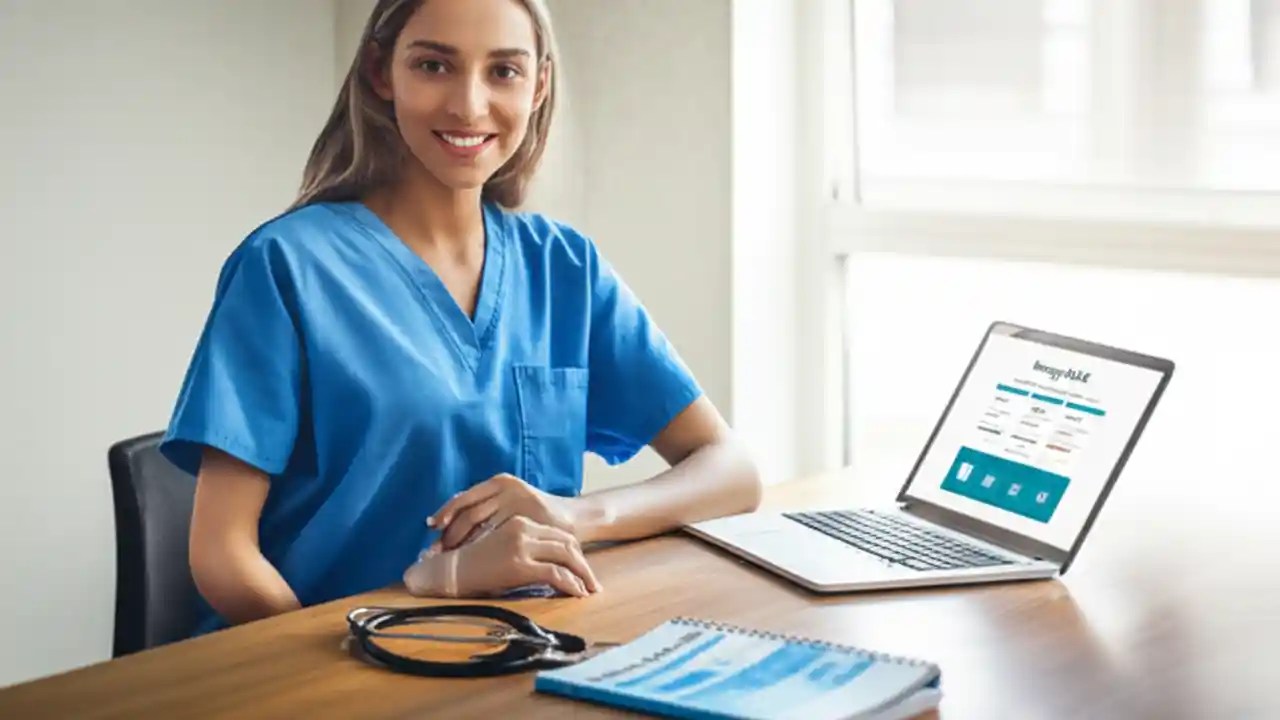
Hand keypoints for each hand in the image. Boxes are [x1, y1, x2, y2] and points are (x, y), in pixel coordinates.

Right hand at [403, 516, 601, 597]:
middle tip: (593, 582)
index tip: (583, 569)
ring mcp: (523, 545)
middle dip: (584, 564)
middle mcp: (524, 529)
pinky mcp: (520, 564)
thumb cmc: (474, 564)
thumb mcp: (502, 546)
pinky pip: (556, 574)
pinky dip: (571, 584)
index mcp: (521, 522)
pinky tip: (577, 594)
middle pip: (568, 543)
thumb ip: (525, 548)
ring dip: (583, 575)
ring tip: (591, 590)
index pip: (559, 535)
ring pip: (566, 557)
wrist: (449, 571)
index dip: (576, 553)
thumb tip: (550, 565)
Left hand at [429, 473, 580, 551]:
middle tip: (436, 550)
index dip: (445, 511)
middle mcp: (506, 487)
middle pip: (468, 511)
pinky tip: (473, 558)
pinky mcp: (527, 515)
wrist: (573, 518)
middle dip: (449, 532)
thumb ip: (487, 510)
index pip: (465, 497)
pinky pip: (496, 533)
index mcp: (499, 482)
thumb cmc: (536, 517)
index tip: (430, 526)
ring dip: (461, 541)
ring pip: (479, 523)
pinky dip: (481, 546)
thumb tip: (448, 525)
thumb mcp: (510, 505)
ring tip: (449, 557)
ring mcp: (517, 500)